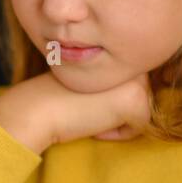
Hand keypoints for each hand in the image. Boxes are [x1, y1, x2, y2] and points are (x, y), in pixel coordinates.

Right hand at [0, 70, 151, 154]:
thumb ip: (113, 78)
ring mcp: (137, 78)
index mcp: (121, 49)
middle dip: (116, 109)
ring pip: (141, 112)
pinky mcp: (136, 100)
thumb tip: (135, 93)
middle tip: (87, 104)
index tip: (86, 96)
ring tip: (90, 110)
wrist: (40, 107)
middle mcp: (133, 59)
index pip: (133, 84)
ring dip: (116, 120)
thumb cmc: (59, 96)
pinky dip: (115, 133)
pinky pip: (138, 128)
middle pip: (140, 97)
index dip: (110, 98)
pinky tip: (93, 120)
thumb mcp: (91, 79)